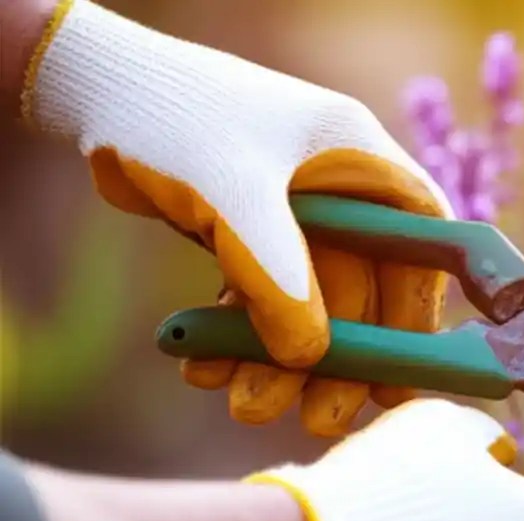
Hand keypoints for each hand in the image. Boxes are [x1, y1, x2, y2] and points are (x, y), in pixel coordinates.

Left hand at [22, 0, 449, 434]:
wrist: (98, 91)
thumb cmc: (177, 118)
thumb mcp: (233, 193)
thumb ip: (276, 273)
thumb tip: (307, 355)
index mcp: (360, 160)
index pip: (421, 242)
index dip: (419, 310)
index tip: (403, 371)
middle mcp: (338, 189)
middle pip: (362, 287)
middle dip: (339, 358)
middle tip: (321, 420)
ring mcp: (292, 213)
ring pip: (305, 302)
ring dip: (277, 360)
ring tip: (247, 408)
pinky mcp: (248, 231)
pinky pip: (257, 296)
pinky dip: (235, 336)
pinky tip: (204, 371)